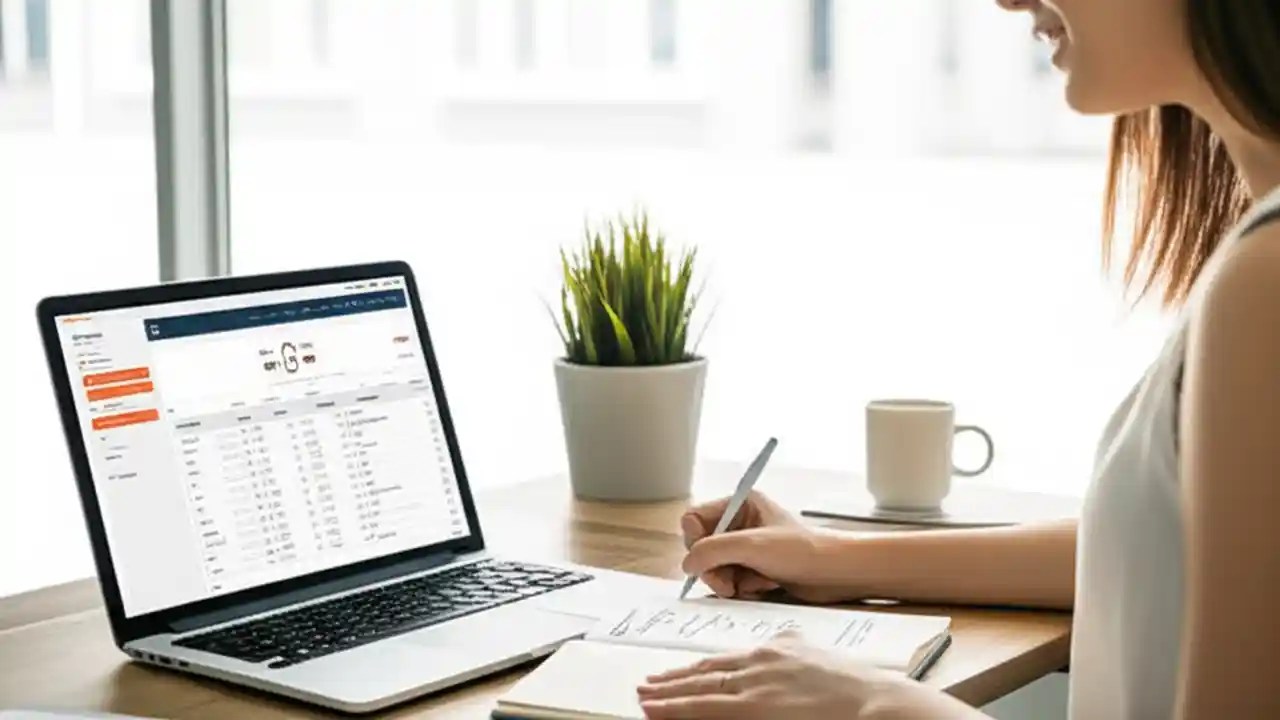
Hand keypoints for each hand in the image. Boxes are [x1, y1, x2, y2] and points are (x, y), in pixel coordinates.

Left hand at [637, 632, 980, 719]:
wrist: (876, 702)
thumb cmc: (859, 689)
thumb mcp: (821, 656)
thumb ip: (797, 650)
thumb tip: (789, 641)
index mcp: (777, 648)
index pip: (727, 659)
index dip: (699, 667)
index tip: (680, 671)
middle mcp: (759, 661)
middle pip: (707, 670)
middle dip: (675, 678)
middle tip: (649, 683)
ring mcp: (754, 684)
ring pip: (698, 689)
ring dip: (666, 693)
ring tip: (644, 696)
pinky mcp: (751, 708)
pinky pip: (702, 708)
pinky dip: (674, 707)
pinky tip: (655, 708)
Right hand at [681, 493, 850, 602]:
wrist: (835, 574)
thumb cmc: (802, 550)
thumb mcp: (752, 546)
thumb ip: (712, 551)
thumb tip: (686, 564)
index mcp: (740, 504)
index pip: (694, 518)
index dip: (695, 540)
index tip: (704, 558)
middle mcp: (740, 523)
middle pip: (701, 546)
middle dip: (711, 567)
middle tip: (726, 582)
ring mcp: (746, 547)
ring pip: (713, 567)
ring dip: (724, 581)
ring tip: (745, 587)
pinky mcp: (754, 568)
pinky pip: (729, 579)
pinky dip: (738, 588)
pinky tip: (760, 588)